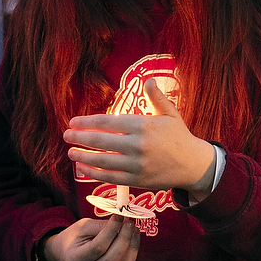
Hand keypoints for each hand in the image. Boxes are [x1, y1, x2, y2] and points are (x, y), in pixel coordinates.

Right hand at [43, 215, 139, 260]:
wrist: (67, 254)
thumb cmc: (74, 237)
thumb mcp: (82, 227)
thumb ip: (100, 226)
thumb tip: (121, 222)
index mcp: (75, 260)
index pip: (98, 247)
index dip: (111, 230)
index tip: (119, 216)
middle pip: (111, 259)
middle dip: (124, 238)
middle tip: (129, 222)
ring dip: (131, 246)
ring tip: (133, 229)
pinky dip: (132, 254)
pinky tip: (133, 240)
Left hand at [63, 79, 215, 199]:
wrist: (193, 165)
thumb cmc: (179, 137)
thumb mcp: (170, 113)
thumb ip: (156, 97)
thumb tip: (148, 80)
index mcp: (143, 125)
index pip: (108, 122)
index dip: (88, 122)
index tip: (74, 121)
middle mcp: (138, 145)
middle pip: (101, 141)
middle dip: (80, 138)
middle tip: (66, 135)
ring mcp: (137, 164)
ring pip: (103, 160)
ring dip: (83, 156)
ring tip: (70, 152)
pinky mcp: (137, 179)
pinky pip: (110, 176)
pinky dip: (94, 173)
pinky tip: (83, 168)